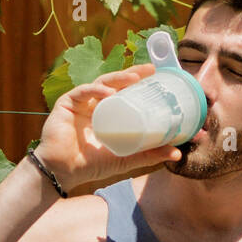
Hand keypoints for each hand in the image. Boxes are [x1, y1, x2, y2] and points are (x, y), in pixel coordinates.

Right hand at [33, 62, 183, 192]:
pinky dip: (95, 90)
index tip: (160, 78)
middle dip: (133, 74)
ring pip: (102, 83)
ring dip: (118, 78)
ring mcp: (82, 103)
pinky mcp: (67, 104)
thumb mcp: (127, 158)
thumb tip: (178, 154)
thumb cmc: (92, 164)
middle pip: (117, 83)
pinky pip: (83, 91)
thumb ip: (149, 155)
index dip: (143, 84)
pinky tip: (107, 93)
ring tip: (134, 78)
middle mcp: (97, 104)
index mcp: (111, 113)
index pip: (128, 93)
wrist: (63, 171)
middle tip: (151, 70)